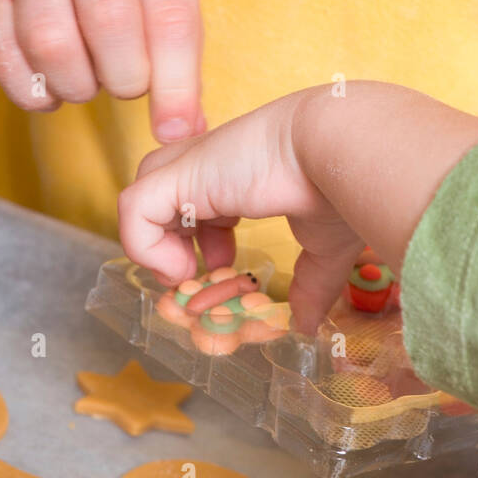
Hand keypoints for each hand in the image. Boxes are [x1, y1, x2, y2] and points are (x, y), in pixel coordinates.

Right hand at [0, 0, 201, 141]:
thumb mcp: (163, 4)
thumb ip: (181, 61)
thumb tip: (184, 128)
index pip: (169, 15)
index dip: (175, 85)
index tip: (174, 130)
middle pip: (109, 20)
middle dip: (125, 78)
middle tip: (127, 84)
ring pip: (52, 42)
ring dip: (78, 84)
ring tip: (88, 80)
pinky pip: (7, 60)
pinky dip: (35, 93)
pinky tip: (53, 87)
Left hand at [119, 82, 477, 330]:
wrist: (343, 152)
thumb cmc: (344, 188)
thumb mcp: (324, 249)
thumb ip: (311, 285)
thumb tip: (308, 325)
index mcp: (241, 174)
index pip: (196, 199)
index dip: (200, 238)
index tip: (225, 268)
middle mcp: (210, 166)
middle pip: (160, 199)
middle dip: (172, 245)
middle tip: (198, 276)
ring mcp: (192, 167)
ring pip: (140, 203)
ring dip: (156, 249)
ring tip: (188, 274)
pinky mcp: (179, 175)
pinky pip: (133, 212)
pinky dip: (145, 247)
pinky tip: (182, 268)